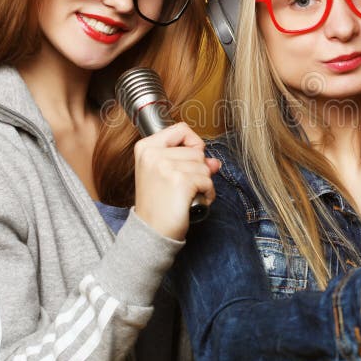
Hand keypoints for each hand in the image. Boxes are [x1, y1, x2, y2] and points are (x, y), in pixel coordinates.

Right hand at [133, 123, 220, 240]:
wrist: (151, 232)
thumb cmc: (157, 205)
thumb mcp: (166, 175)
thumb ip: (189, 162)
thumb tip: (214, 162)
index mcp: (146, 148)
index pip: (180, 129)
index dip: (193, 143)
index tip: (189, 159)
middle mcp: (153, 154)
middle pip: (196, 150)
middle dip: (198, 169)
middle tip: (183, 186)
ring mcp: (166, 166)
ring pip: (204, 166)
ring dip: (203, 183)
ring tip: (186, 195)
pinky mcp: (180, 180)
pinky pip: (207, 181)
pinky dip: (206, 193)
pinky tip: (193, 201)